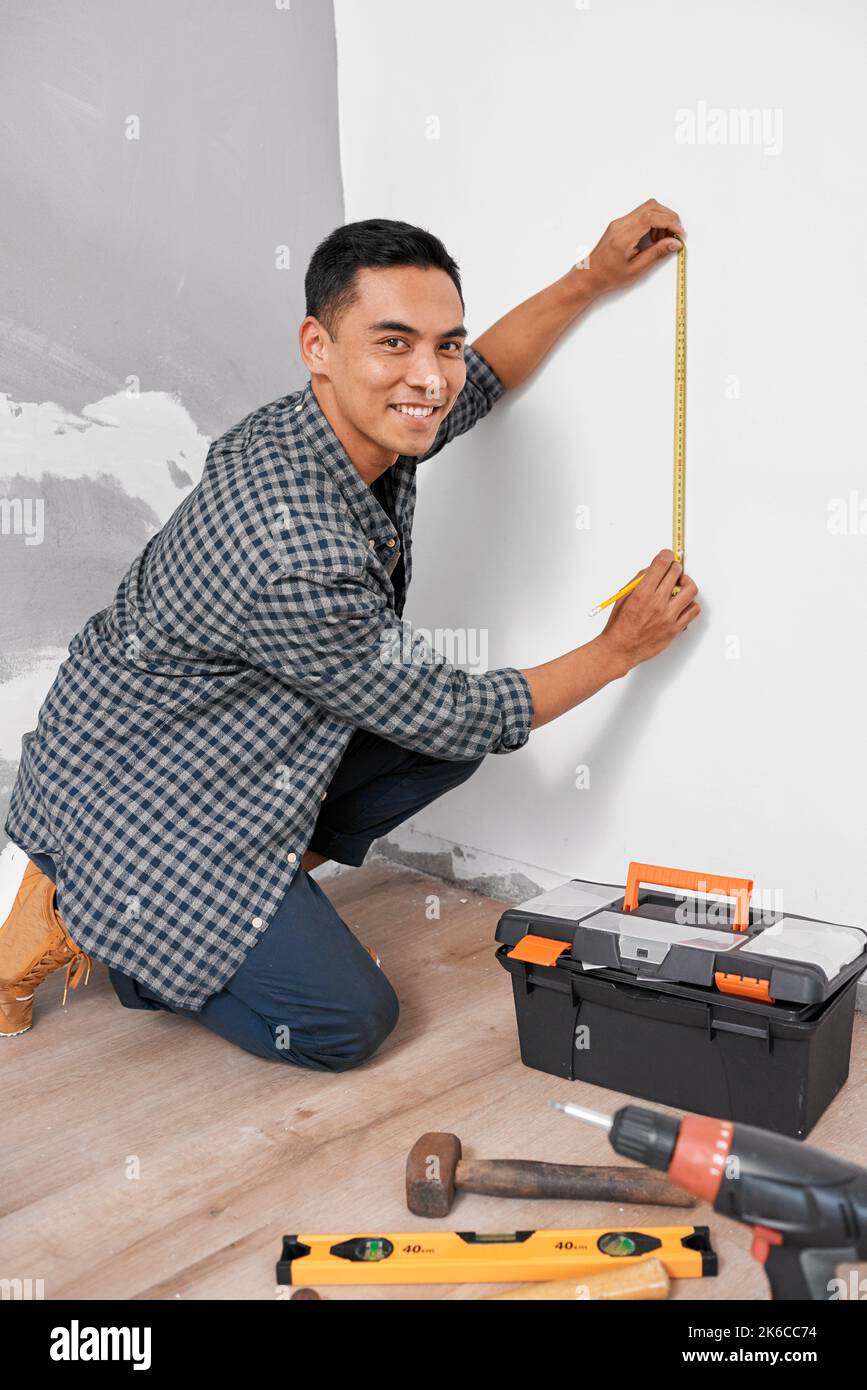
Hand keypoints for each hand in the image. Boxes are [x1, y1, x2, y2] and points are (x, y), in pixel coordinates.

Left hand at [583, 200, 684, 293]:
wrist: (590, 275)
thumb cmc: (610, 275)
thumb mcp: (637, 269)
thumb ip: (657, 253)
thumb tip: (675, 243)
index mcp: (624, 236)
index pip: (650, 217)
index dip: (669, 221)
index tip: (678, 232)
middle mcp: (620, 224)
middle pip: (651, 206)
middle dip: (668, 217)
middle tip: (674, 234)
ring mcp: (619, 222)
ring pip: (647, 208)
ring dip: (660, 219)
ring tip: (661, 239)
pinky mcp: (620, 223)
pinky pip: (640, 214)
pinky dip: (652, 221)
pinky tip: (652, 237)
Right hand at [598, 549, 699, 673]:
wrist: (620, 649)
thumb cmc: (619, 625)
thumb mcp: (623, 596)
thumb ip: (639, 580)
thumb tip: (653, 569)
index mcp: (642, 593)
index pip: (662, 564)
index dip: (667, 555)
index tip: (667, 555)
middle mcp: (657, 603)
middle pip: (676, 573)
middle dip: (675, 567)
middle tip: (673, 570)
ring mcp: (668, 616)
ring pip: (691, 589)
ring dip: (687, 583)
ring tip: (681, 586)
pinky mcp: (675, 628)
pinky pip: (693, 610)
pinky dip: (690, 603)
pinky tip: (681, 604)